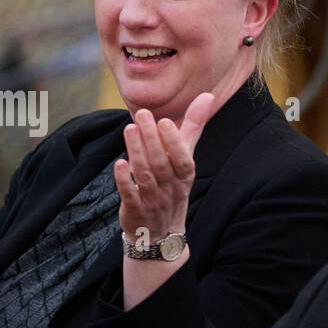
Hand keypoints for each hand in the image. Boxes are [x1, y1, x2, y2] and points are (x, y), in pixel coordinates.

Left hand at [115, 93, 219, 244]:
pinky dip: (124, 179)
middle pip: (161, 163)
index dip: (174, 142)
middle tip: (141, 114)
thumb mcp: (185, 159)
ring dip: (136, 152)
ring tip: (129, 129)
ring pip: (145, 176)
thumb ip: (193, 127)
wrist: (160, 231)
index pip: (183, 160)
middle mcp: (170, 189)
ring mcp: (152, 201)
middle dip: (151, 139)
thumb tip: (207, 95)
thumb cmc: (172, 184)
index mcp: (184, 176)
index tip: (164, 120)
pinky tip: (119, 163)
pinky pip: (130, 194)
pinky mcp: (135, 210)